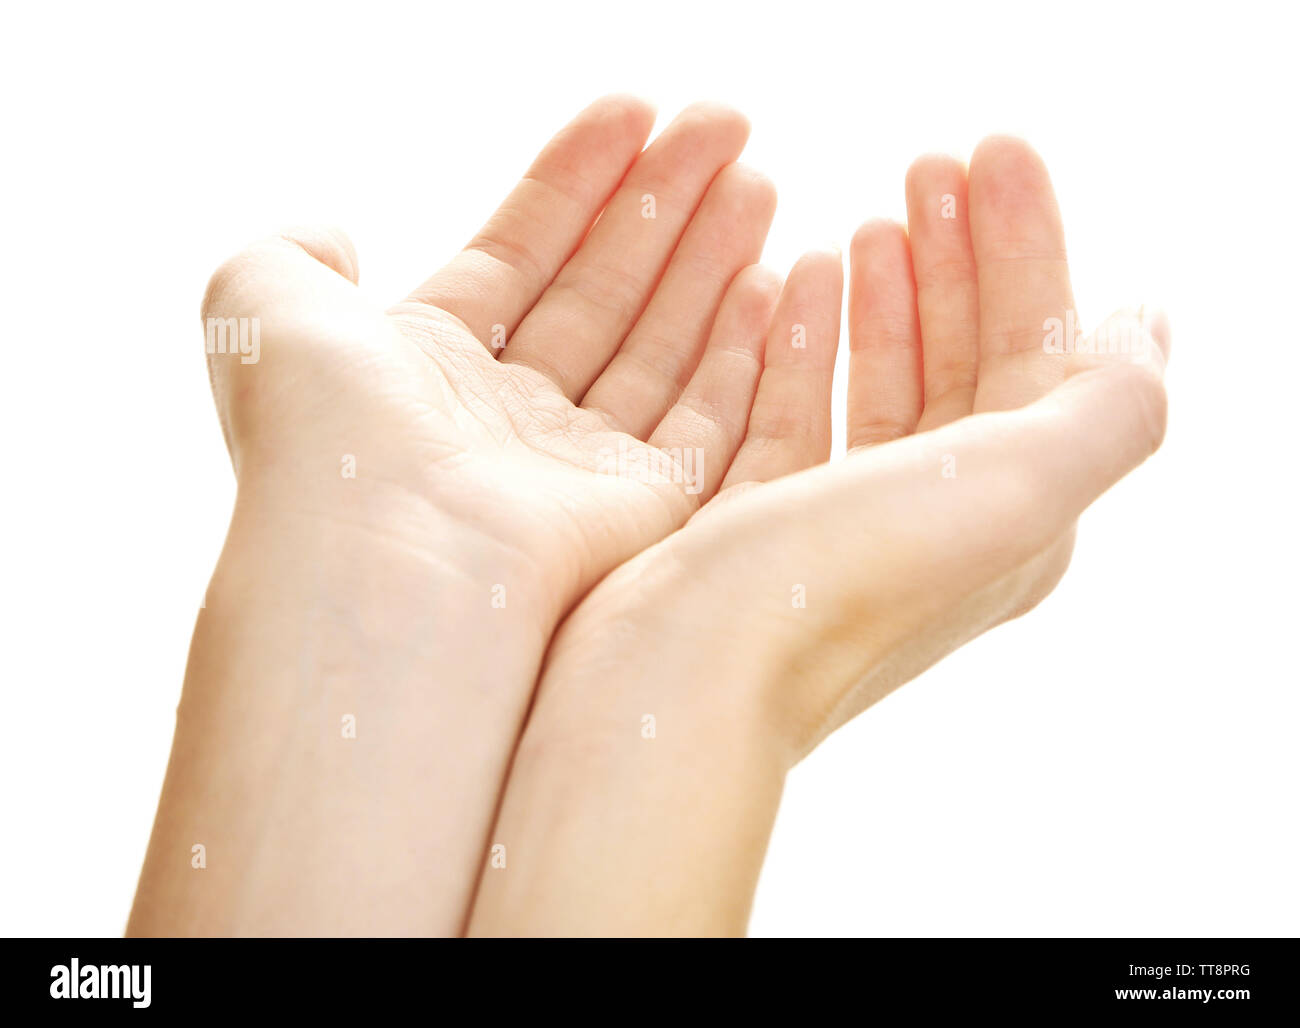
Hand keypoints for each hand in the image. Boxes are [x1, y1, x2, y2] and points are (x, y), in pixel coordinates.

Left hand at [131, 96, 806, 934]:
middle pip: (603, 290)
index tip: (633, 109)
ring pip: (661, 345)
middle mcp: (509, 418)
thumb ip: (292, 255)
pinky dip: (743, 354)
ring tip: (756, 176)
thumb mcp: (265, 308)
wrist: (387, 566)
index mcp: (429, 367)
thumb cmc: (322, 441)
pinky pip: (710, 420)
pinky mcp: (646, 515)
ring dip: (711, 261)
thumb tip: (330, 230)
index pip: (520, 252)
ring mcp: (579, 468)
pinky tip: (777, 279)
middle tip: (725, 124)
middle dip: (663, 203)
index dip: (575, 179)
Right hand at [469, 137, 1169, 934]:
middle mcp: (935, 527)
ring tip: (870, 222)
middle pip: (965, 367)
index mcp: (1011, 517)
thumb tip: (1146, 329)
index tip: (990, 155)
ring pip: (883, 390)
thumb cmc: (833, 587)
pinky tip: (797, 283)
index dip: (1027, 251)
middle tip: (930, 165)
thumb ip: (1107, 407)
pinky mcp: (761, 528)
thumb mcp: (1011, 485)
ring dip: (886, 301)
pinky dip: (806, 346)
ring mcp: (844, 529)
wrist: (675, 686)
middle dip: (958, 261)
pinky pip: (799, 417)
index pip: (1041, 358)